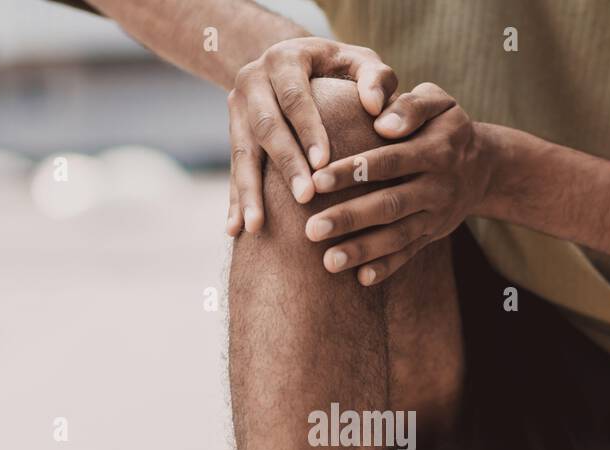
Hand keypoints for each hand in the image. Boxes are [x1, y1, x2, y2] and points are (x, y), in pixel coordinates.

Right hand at [226, 38, 396, 235]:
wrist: (290, 61)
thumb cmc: (337, 67)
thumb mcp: (358, 60)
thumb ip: (375, 77)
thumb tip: (377, 108)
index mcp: (283, 58)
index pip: (295, 96)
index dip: (308, 129)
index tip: (323, 162)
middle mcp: (252, 79)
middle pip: (265, 126)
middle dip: (285, 164)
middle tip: (305, 198)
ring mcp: (237, 108)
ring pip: (241, 153)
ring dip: (249, 192)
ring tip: (257, 226)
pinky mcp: (233, 133)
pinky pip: (232, 170)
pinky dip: (234, 201)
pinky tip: (234, 231)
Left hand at [304, 83, 490, 284]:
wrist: (485, 165)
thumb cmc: (445, 126)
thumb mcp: (438, 102)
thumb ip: (412, 106)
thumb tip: (382, 122)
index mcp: (435, 150)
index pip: (389, 161)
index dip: (354, 171)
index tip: (317, 180)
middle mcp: (437, 186)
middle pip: (391, 204)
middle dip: (350, 218)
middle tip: (311, 229)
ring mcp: (436, 215)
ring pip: (398, 236)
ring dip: (363, 250)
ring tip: (328, 262)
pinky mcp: (432, 234)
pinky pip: (410, 253)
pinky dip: (387, 267)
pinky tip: (361, 279)